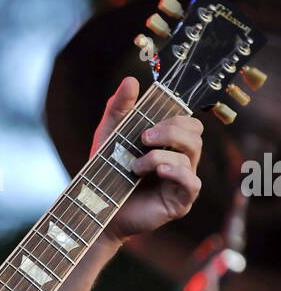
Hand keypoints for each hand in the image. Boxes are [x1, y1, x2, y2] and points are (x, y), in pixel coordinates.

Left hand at [90, 76, 202, 242]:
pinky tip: (159, 170)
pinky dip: (177, 172)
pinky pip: (192, 183)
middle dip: (171, 130)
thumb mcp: (108, 136)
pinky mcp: (179, 203)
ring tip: (135, 166)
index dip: (174, 118)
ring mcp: (181, 182)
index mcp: (168, 145)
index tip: (146, 123)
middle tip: (143, 138)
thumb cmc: (105, 173)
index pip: (189, 123)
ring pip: (191, 155)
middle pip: (195, 134)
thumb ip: (119, 108)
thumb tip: (131, 80)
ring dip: (160, 155)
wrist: (95, 209)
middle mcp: (179, 161)